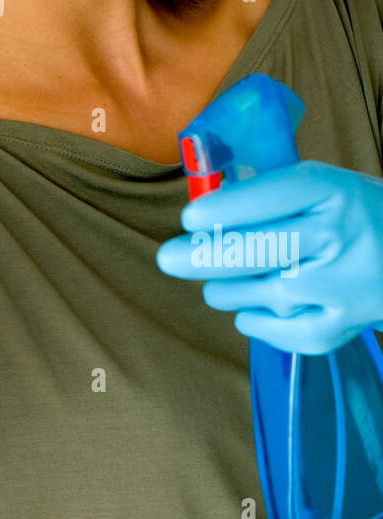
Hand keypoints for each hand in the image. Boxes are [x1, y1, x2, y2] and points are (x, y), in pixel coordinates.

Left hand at [156, 160, 382, 354]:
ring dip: (225, 289)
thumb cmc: (350, 216)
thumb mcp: (322, 188)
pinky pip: (282, 331)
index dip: (223, 210)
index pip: (269, 197)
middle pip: (260, 249)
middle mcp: (340, 236)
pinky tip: (247, 309)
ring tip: (216, 282)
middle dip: (203, 256)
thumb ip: (268, 194)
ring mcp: (344, 286)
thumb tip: (201, 213)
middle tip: (169, 258)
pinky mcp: (343, 326)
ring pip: (263, 292)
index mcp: (333, 191)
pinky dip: (255, 321)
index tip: (189, 220)